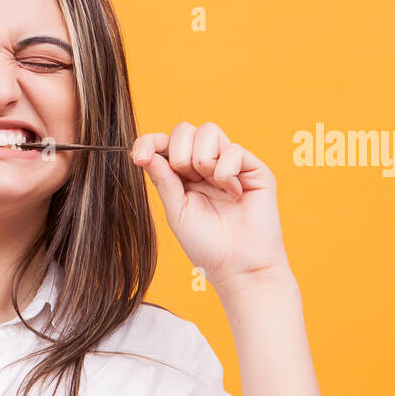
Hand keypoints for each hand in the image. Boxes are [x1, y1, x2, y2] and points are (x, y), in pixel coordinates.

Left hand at [130, 121, 290, 293]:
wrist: (238, 265)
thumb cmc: (207, 244)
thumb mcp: (176, 210)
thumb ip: (163, 179)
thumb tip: (145, 152)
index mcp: (183, 175)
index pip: (165, 143)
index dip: (150, 142)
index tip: (140, 156)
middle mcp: (206, 164)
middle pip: (185, 129)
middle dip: (178, 153)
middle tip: (188, 181)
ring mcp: (231, 163)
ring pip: (208, 131)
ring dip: (202, 160)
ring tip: (212, 186)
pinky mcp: (254, 168)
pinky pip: (233, 150)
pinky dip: (226, 172)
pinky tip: (234, 194)